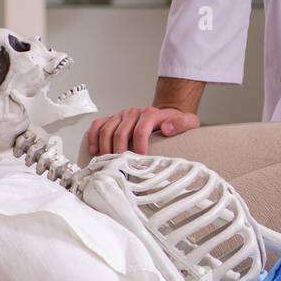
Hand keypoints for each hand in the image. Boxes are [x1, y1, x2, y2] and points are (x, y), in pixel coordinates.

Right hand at [84, 106, 199, 157]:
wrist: (164, 114)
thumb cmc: (173, 122)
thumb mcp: (188, 121)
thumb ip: (183, 123)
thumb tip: (166, 128)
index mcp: (151, 114)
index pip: (140, 131)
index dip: (139, 147)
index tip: (139, 160)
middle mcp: (133, 113)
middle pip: (120, 133)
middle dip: (119, 152)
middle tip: (121, 167)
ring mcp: (121, 115)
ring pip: (106, 130)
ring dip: (105, 148)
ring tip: (108, 162)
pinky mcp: (112, 118)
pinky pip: (97, 125)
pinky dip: (93, 137)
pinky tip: (95, 150)